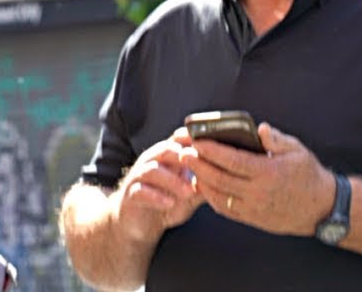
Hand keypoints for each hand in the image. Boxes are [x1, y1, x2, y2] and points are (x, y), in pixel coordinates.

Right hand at [112, 127, 202, 244]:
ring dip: (172, 180)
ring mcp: (138, 178)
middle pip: (164, 149)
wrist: (137, 223)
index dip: (192, 138)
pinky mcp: (130, 195)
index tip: (211, 145)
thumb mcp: (189, 194)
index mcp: (166, 158)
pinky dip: (155, 196)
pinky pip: (140, 191)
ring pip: (152, 170)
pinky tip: (169, 203)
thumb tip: (231, 177)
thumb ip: (205, 183)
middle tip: (201, 168)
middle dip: (183, 157)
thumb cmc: (165, 203)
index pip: (177, 139)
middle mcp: (150, 163)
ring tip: (188, 191)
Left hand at [181, 123, 334, 235]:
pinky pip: (225, 209)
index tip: (196, 141)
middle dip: (198, 165)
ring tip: (190, 167)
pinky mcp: (253, 219)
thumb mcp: (297, 151)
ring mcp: (255, 208)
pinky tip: (203, 185)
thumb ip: (276, 139)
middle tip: (184, 153)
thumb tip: (259, 128)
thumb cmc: (309, 175)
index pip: (233, 160)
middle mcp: (259, 192)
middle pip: (219, 178)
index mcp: (269, 172)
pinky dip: (210, 197)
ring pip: (219, 195)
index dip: (212, 151)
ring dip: (201, 181)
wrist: (323, 208)